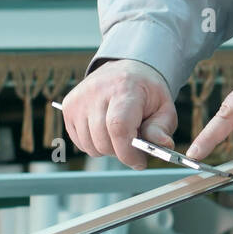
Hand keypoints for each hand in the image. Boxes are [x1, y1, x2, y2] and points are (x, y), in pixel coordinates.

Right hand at [62, 59, 177, 168]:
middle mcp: (97, 91)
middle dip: (121, 153)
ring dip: (107, 149)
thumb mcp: (164, 108)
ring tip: (120, 136)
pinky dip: (94, 145)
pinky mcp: (68, 107)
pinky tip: (106, 132)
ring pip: (90, 146)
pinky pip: (80, 142)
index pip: (118, 127)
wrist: (125, 71)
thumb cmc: (146, 93)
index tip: (139, 162)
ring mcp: (79, 99)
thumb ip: (161, 128)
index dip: (128, 152)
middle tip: (133, 146)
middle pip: (103, 141)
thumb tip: (163, 144)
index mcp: (125, 88)